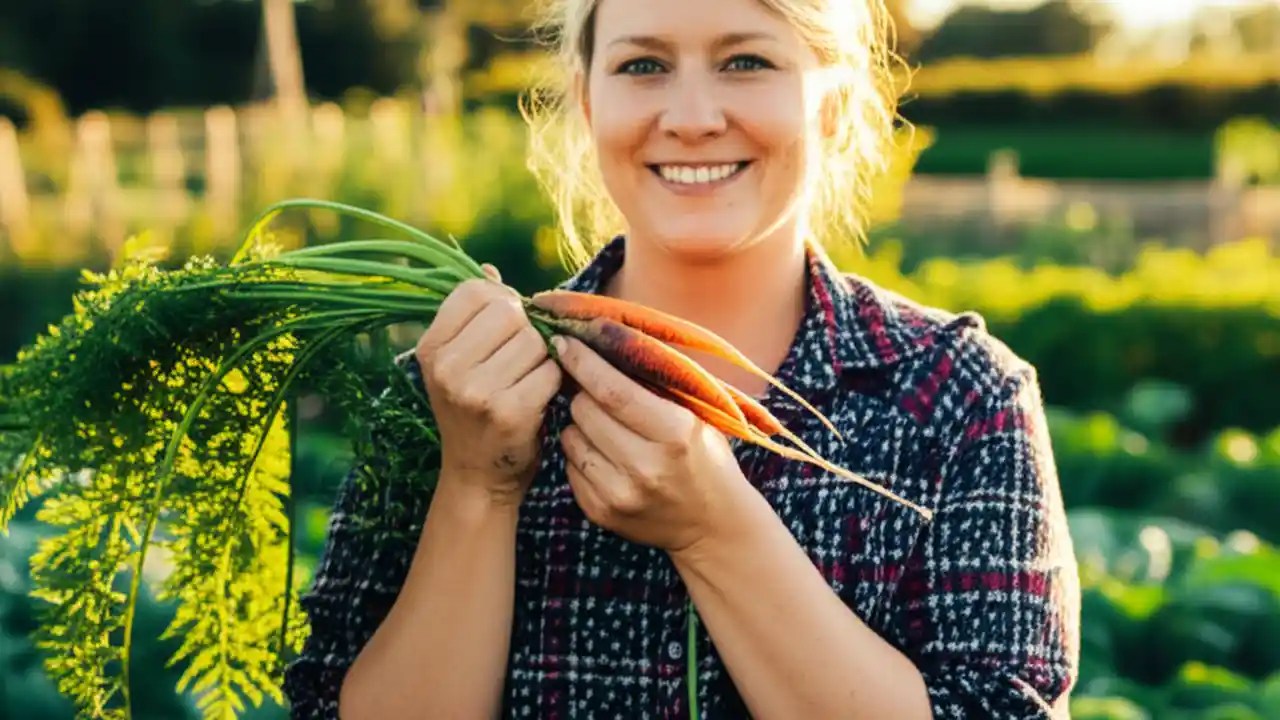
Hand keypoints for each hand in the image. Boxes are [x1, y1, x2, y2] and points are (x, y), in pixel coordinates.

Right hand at [415, 265, 561, 506]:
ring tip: (523, 382)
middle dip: (524, 333)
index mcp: (430, 347)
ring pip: (535, 342)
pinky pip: (550, 372)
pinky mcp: (508, 411)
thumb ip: (476, 316)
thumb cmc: (474, 410)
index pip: (476, 290)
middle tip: (515, 363)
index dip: (501, 303)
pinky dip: (551, 384)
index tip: (503, 329)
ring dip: (541, 360)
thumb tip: (491, 270)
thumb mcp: (459, 362)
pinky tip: (535, 401)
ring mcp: (475, 391)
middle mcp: (446, 367)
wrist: (477, 476)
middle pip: (511, 313)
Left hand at [552, 335, 751, 554]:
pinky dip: (582, 454)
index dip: (584, 362)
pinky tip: (606, 455)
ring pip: (570, 437)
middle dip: (582, 391)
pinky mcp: (601, 512)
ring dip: (581, 424)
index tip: (564, 341)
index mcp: (675, 434)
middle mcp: (646, 467)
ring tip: (606, 426)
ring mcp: (620, 494)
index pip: (613, 391)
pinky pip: (570, 467)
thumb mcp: (696, 415)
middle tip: (592, 386)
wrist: (713, 525)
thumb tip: (608, 339)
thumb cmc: (706, 457)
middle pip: (584, 410)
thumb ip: (658, 381)